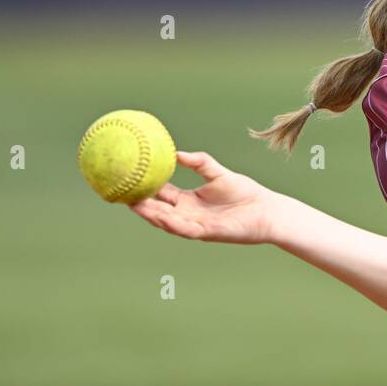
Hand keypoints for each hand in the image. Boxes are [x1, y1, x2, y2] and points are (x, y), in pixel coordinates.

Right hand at [128, 151, 282, 244]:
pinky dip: (173, 223)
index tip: (127, 178)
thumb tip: (176, 152)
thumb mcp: (217, 173)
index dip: (144, 189)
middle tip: (120, 193)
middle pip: (158, 209)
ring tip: (133, 205)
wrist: (266, 210)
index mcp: (189, 200)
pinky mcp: (207, 233)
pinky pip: (186, 229)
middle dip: (139, 204)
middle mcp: (188, 214)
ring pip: (167, 221)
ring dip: (150, 215)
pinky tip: (162, 217)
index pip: (161, 194)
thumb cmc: (245, 192)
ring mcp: (196, 225)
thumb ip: (199, 162)